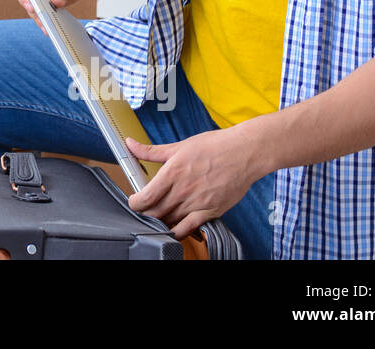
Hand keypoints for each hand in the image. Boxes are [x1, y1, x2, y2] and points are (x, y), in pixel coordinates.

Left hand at [124, 126, 266, 239]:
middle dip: (144, 213)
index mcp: (172, 172)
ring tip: (156, 217)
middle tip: (143, 210)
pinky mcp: (211, 212)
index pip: (146, 197)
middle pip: (155, 212)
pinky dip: (177, 232)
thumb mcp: (179, 146)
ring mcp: (197, 203)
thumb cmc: (214, 146)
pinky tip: (173, 229)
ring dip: (159, 222)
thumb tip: (130, 144)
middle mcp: (183, 190)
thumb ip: (151, 151)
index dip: (135, 203)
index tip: (134, 201)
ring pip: (170, 221)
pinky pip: (189, 228)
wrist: (244, 153)